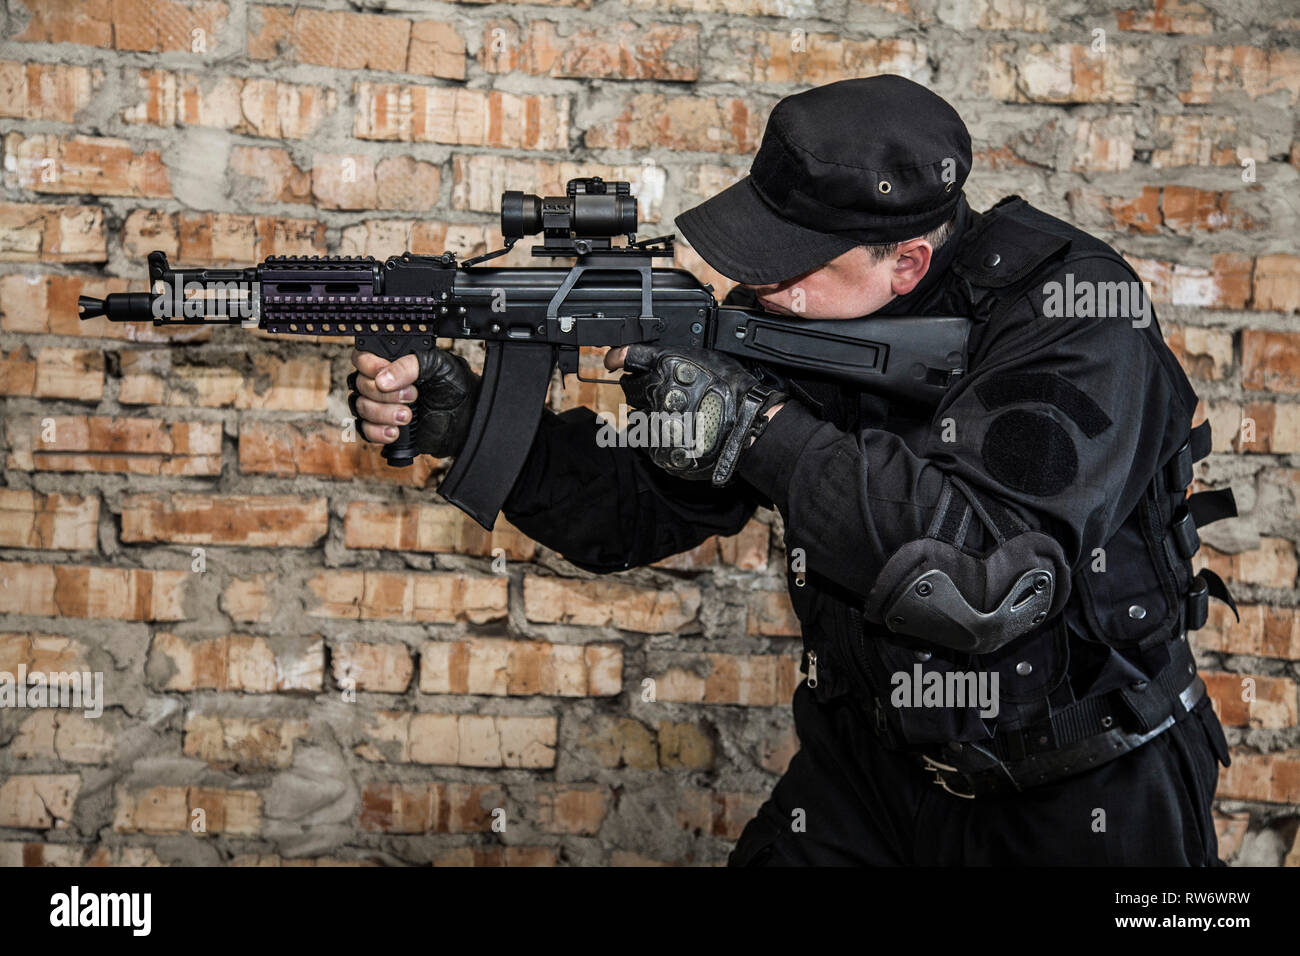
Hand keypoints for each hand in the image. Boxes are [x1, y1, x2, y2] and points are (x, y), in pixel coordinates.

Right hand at [349, 347, 480, 457]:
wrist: (466, 417)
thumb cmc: (454, 385)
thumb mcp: (437, 364)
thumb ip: (408, 366)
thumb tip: (382, 379)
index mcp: (391, 360)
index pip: (362, 357)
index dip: (368, 366)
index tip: (383, 374)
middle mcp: (382, 381)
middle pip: (360, 384)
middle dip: (384, 394)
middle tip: (412, 396)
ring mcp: (381, 404)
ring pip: (360, 407)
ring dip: (382, 413)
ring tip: (407, 416)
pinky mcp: (383, 426)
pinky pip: (364, 430)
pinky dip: (377, 432)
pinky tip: (395, 432)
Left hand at [605, 345, 785, 484]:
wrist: (751, 428)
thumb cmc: (733, 389)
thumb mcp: (701, 355)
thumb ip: (666, 355)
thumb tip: (627, 354)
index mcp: (666, 367)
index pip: (626, 358)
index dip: (619, 358)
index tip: (614, 361)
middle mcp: (657, 395)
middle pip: (631, 389)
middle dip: (642, 388)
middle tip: (667, 392)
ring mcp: (657, 426)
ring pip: (639, 416)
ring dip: (652, 414)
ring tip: (681, 415)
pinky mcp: (661, 451)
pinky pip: (649, 442)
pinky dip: (661, 437)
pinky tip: (682, 432)